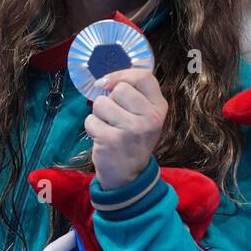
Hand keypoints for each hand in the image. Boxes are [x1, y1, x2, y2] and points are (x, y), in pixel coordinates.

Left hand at [86, 68, 166, 189]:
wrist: (129, 175)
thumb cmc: (133, 139)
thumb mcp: (144, 116)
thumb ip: (134, 95)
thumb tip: (104, 79)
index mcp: (159, 107)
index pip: (144, 76)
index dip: (122, 74)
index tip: (109, 83)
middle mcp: (150, 117)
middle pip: (120, 88)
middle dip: (109, 100)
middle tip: (115, 117)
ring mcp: (132, 129)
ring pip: (101, 103)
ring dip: (99, 114)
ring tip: (109, 127)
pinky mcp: (112, 139)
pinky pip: (90, 120)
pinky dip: (92, 128)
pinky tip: (103, 138)